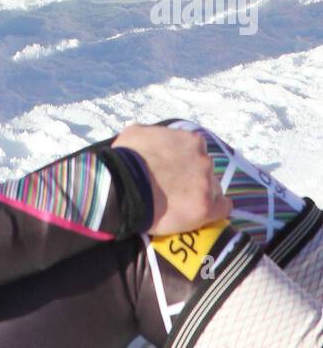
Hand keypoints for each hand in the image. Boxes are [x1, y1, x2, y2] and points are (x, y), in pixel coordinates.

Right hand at [112, 124, 232, 235]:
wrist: (124, 186)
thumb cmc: (128, 158)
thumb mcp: (138, 133)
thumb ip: (154, 135)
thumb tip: (153, 142)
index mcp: (192, 141)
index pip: (197, 151)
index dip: (185, 161)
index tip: (174, 170)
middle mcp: (204, 160)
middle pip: (206, 170)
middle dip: (193, 177)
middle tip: (175, 188)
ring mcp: (206, 184)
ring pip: (213, 189)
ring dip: (201, 194)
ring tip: (184, 204)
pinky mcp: (205, 208)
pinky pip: (223, 208)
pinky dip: (216, 210)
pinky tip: (205, 214)